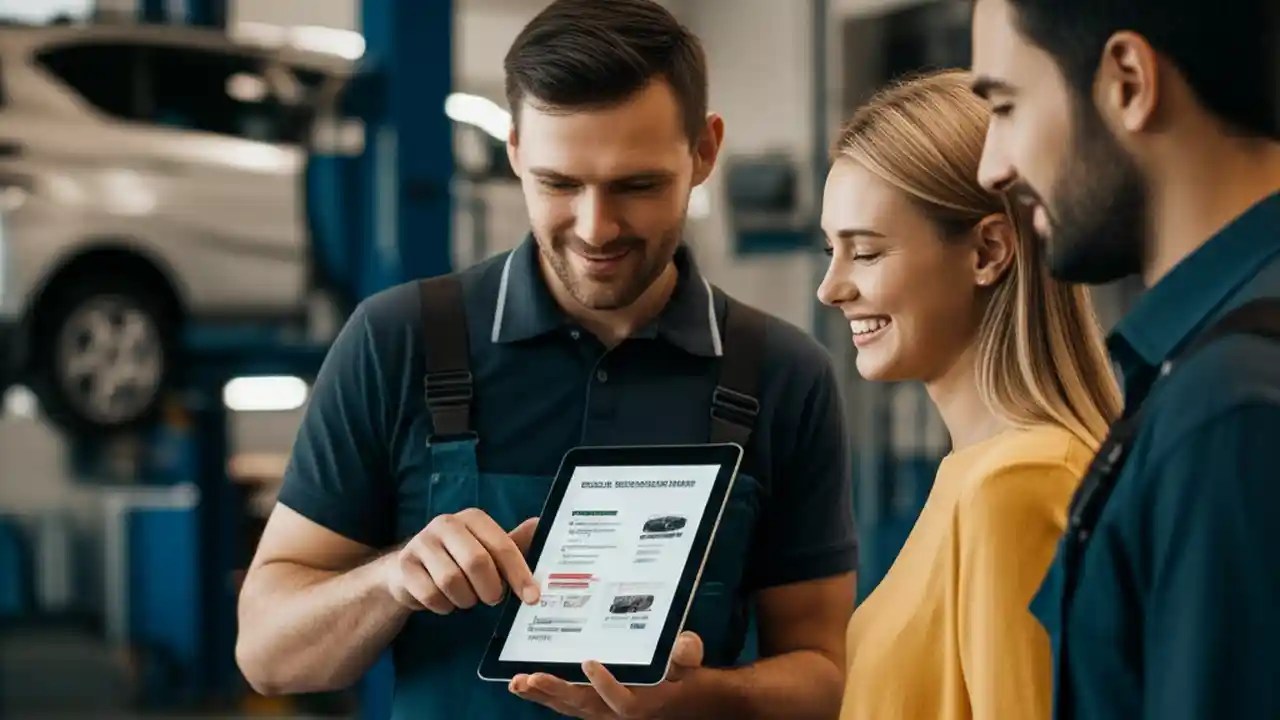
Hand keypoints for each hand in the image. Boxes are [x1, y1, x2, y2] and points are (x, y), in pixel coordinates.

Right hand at [386, 509, 538, 613]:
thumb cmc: (457, 559)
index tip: (532, 598)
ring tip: (466, 597)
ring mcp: (422, 543)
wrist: (409, 571)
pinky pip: (431, 595)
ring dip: (465, 599)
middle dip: (490, 589)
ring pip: (452, 581)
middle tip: (493, 599)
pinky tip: (446, 601)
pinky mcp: (405, 565)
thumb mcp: (487, 549)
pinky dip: (444, 606)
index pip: (502, 546)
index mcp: (473, 518)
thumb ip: (513, 543)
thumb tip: (541, 525)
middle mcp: (446, 524)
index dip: (519, 574)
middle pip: (476, 562)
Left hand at [510, 631, 704, 718]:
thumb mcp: (688, 660)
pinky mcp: (587, 706)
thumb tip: (684, 645)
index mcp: (642, 700)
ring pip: (567, 706)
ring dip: (542, 695)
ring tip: (518, 683)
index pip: (622, 700)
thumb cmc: (680, 673)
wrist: (674, 695)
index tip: (589, 663)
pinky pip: (562, 704)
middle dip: (557, 691)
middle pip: (583, 705)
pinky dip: (541, 695)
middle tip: (533, 678)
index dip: (606, 685)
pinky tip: (520, 684)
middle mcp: (616, 711)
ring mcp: (599, 710)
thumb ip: (686, 653)